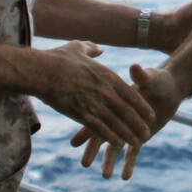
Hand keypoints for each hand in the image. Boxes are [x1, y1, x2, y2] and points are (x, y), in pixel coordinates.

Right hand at [40, 41, 155, 153]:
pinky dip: (110, 137)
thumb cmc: (58, 58)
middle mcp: (105, 91)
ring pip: (116, 123)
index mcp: (107, 76)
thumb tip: (99, 49)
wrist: (41, 71)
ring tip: (137, 143)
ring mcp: (94, 103)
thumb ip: (92, 49)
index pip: (131, 94)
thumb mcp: (79, 47)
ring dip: (128, 134)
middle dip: (138, 124)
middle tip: (147, 133)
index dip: (142, 106)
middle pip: (127, 111)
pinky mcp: (80, 114)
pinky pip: (100, 128)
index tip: (150, 115)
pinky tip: (117, 144)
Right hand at [72, 63, 182, 179]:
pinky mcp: (139, 138)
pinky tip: (125, 177)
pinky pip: (133, 153)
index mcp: (114, 105)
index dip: (86, 131)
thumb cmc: (157, 79)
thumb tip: (136, 68)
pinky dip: (129, 164)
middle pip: (102, 136)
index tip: (74, 143)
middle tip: (84, 164)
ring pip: (115, 148)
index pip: (97, 118)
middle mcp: (117, 119)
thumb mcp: (149, 76)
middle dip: (94, 151)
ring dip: (110, 162)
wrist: (171, 88)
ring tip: (105, 176)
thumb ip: (141, 75)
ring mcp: (127, 130)